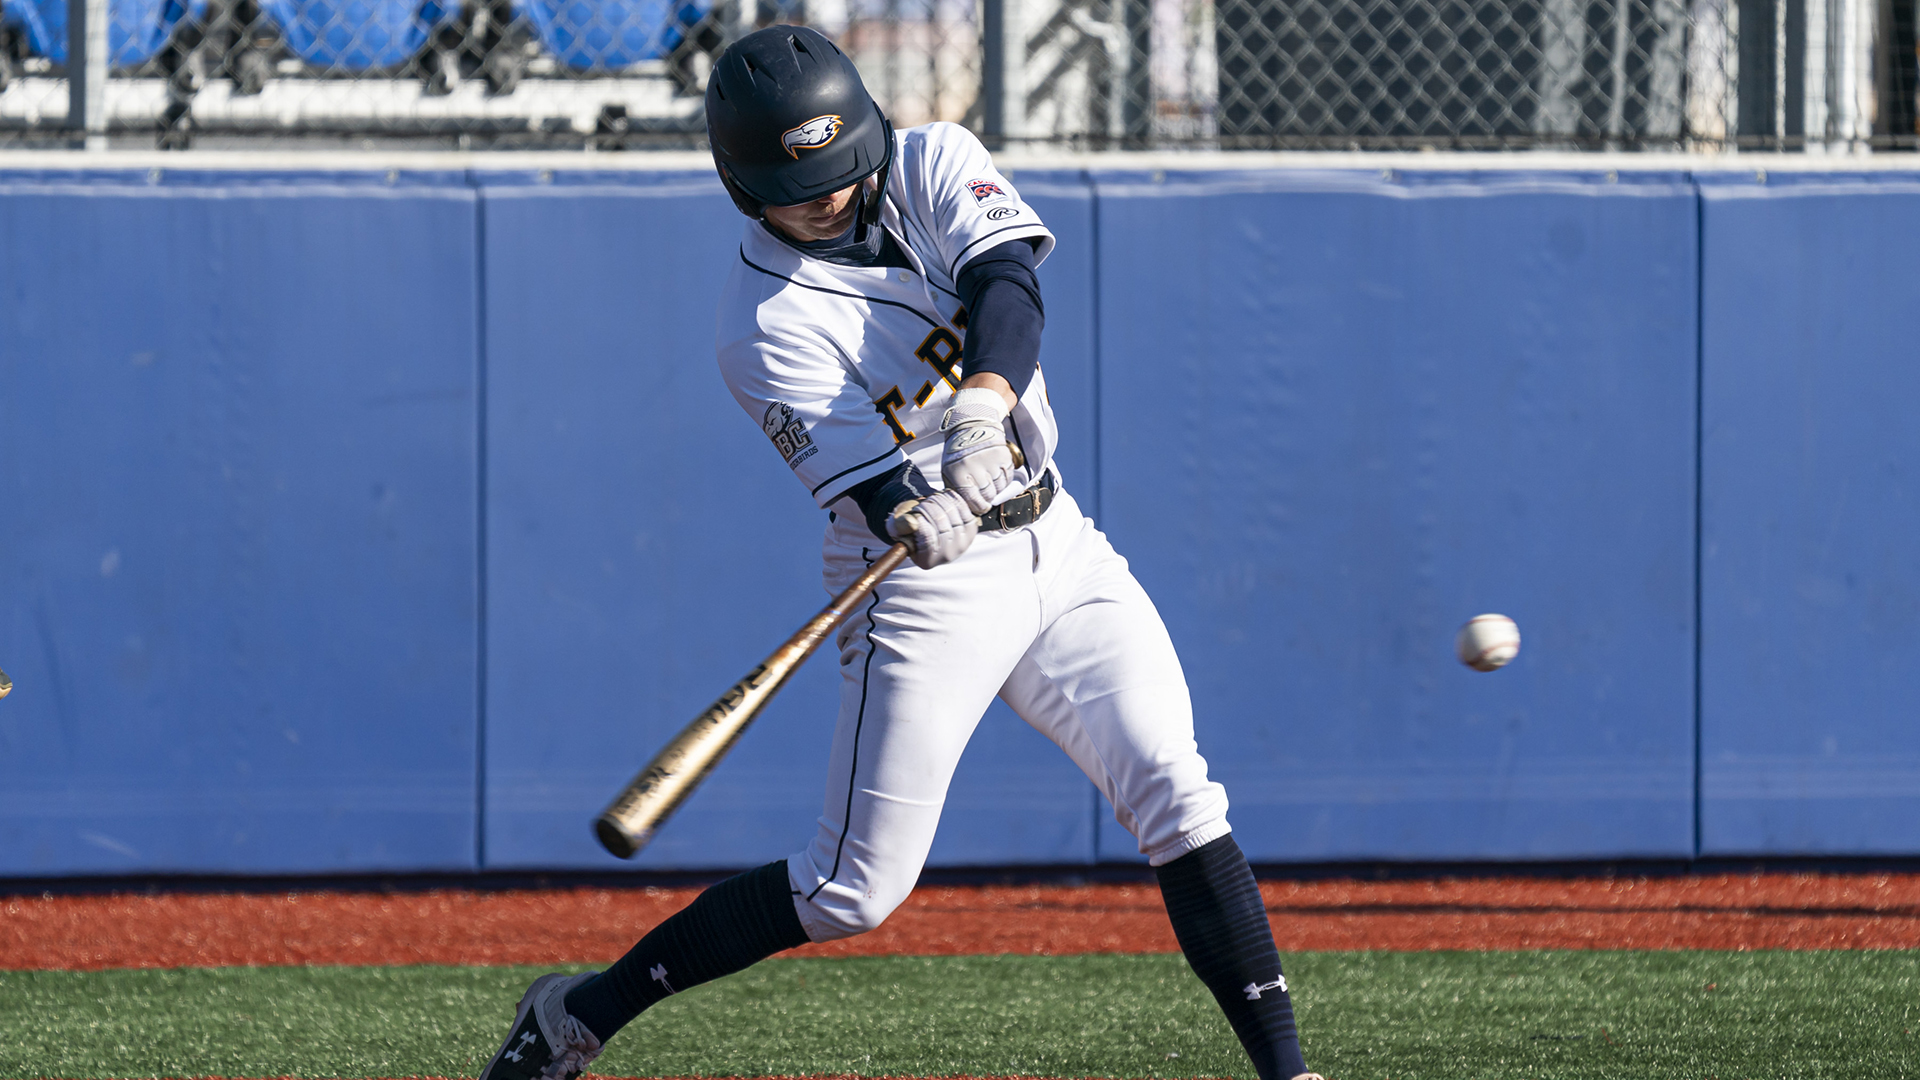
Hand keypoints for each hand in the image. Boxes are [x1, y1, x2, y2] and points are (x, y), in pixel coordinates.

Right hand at [886, 489, 978, 568]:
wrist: (925, 519)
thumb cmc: (908, 525)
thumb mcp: (896, 526)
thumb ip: (899, 526)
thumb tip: (913, 523)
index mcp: (927, 560)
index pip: (928, 538)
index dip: (921, 521)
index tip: (915, 515)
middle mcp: (947, 556)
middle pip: (940, 522)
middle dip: (928, 507)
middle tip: (921, 505)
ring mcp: (962, 542)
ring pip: (951, 511)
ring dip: (938, 500)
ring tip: (930, 501)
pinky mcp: (972, 528)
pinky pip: (963, 506)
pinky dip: (951, 498)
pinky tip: (942, 498)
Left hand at [940, 388, 1026, 513]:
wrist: (971, 425)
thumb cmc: (958, 452)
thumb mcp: (949, 470)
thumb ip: (956, 490)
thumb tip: (966, 508)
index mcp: (958, 472)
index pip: (972, 500)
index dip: (979, 507)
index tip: (981, 508)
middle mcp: (975, 467)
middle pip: (988, 495)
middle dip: (987, 499)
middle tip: (985, 496)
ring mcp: (990, 461)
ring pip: (999, 488)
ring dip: (996, 489)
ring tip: (989, 482)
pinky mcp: (1003, 456)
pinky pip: (1007, 477)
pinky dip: (1004, 480)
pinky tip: (997, 475)